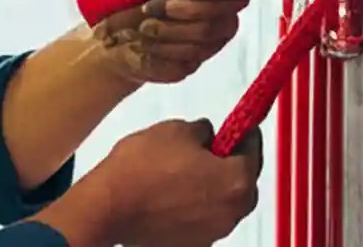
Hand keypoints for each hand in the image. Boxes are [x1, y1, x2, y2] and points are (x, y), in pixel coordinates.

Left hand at [94, 0, 271, 83]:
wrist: (123, 28)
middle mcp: (230, 10)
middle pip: (228, 8)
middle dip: (192, 3)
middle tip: (160, 0)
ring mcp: (216, 38)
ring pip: (205, 32)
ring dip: (170, 26)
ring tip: (143, 20)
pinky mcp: (197, 60)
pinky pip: (187, 56)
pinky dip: (160, 45)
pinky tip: (141, 39)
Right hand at [94, 118, 262, 246]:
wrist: (108, 207)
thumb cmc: (141, 169)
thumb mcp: (177, 130)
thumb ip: (204, 130)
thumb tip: (208, 135)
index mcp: (236, 182)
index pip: (253, 150)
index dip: (244, 133)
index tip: (241, 127)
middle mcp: (231, 213)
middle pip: (242, 182)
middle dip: (230, 163)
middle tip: (213, 148)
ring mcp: (212, 233)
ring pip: (222, 202)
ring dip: (212, 186)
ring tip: (185, 170)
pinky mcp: (192, 245)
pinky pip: (202, 219)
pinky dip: (195, 206)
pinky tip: (174, 192)